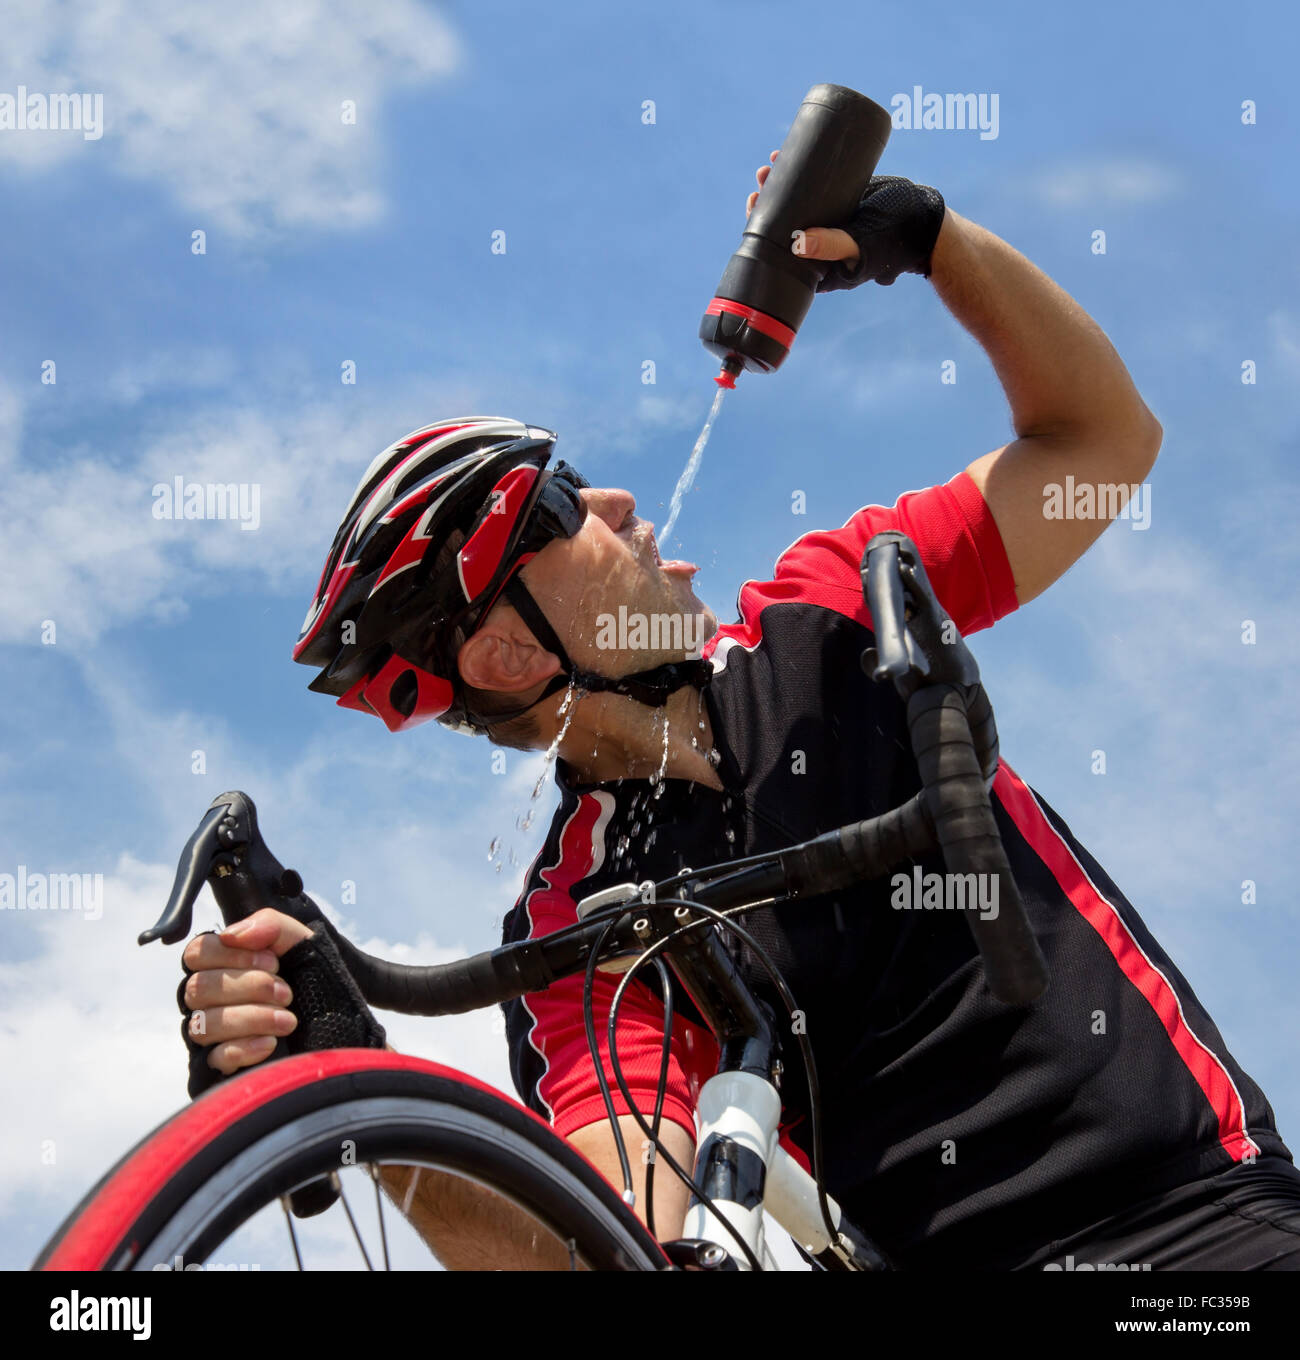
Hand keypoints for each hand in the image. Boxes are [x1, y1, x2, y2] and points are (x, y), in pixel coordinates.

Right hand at [181, 908, 313, 1080]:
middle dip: (248, 987)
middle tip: (286, 992)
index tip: (272, 962)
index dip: (231, 955)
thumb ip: (270, 925)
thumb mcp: (303, 942)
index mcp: (225, 964)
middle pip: (198, 989)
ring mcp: (215, 1033)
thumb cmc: (318, 981)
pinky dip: (245, 1047)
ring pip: (203, 1024)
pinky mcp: (223, 1065)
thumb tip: (230, 935)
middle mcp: (212, 998)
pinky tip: (271, 1042)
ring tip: (288, 1020)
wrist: (346, 1025)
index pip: (197, 953)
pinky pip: (216, 1057)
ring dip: (252, 1018)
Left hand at [746, 150, 945, 289]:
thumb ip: (831, 245)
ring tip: (770, 164)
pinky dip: (801, 173)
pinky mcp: (841, 202)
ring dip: (780, 184)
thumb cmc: (894, 240)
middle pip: (784, 223)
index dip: (761, 226)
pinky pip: (815, 189)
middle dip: (768, 200)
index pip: (779, 249)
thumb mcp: (860, 243)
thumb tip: (797, 243)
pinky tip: (787, 157)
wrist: (925, 219)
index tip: (753, 203)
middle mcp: (820, 247)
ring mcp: (830, 224)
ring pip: (797, 204)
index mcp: (817, 266)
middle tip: (761, 178)